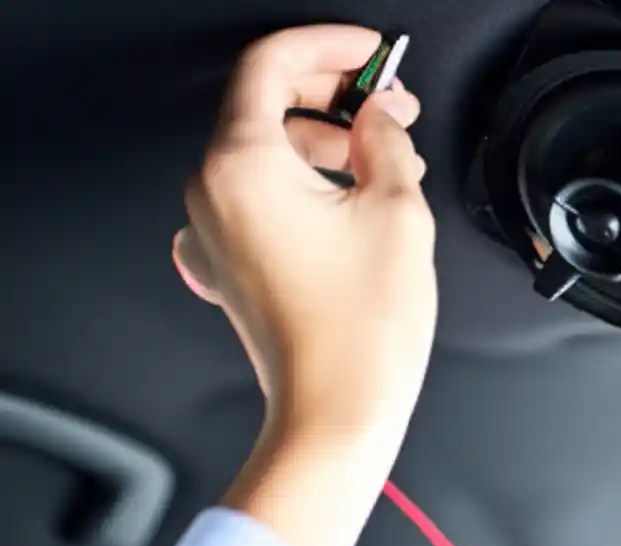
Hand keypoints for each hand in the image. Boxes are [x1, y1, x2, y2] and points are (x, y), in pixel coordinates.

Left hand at [173, 25, 435, 545]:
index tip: (371, 55)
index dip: (329, 48)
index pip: (272, 65)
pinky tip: (353, 200)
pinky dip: (305, 184)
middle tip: (393, 105)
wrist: (337, 413)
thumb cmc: (362, 330)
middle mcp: (213, 192)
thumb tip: (381, 116)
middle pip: (266, 106)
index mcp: (244, 165)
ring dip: (327, 141)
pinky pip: (261, 198)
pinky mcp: (228, 263)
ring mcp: (214, 230)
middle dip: (334, 96)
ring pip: (267, 152)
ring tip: (390, 157)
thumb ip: (388, 140)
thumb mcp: (398, 210)